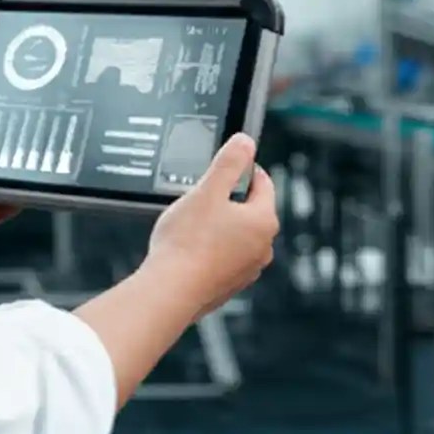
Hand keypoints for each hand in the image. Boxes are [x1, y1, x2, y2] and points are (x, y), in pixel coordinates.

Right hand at [142, 134, 277, 317]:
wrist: (170, 291)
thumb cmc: (187, 242)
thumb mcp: (207, 190)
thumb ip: (229, 163)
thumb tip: (246, 142)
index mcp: (263, 221)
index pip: (262, 182)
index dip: (242, 169)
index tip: (221, 168)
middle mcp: (263, 247)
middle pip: (249, 209)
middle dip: (226, 200)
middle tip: (199, 198)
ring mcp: (248, 269)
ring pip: (235, 234)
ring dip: (217, 226)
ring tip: (190, 226)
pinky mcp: (230, 285)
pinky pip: (223, 257)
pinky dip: (210, 249)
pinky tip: (188, 248)